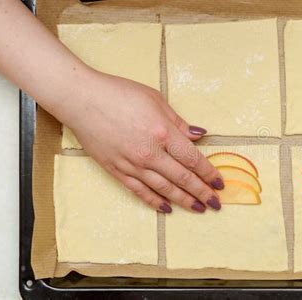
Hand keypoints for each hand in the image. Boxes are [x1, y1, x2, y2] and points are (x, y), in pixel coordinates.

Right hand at [61, 71, 223, 212]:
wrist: (82, 99)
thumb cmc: (119, 94)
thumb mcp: (156, 100)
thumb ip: (178, 122)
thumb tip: (199, 136)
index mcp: (163, 132)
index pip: (193, 159)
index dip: (209, 173)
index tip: (220, 182)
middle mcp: (150, 153)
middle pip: (182, 178)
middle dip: (202, 192)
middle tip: (216, 203)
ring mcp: (132, 164)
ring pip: (164, 189)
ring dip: (184, 201)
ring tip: (199, 209)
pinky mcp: (116, 170)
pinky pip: (139, 191)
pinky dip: (154, 201)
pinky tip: (167, 208)